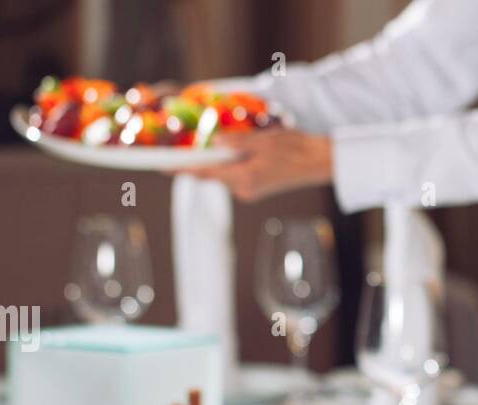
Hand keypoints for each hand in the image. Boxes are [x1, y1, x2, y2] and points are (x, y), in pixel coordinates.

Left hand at [170, 128, 332, 201]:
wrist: (318, 162)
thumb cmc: (295, 149)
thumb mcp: (264, 140)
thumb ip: (237, 142)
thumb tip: (214, 141)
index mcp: (243, 178)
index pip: (204, 173)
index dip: (180, 168)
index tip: (159, 164)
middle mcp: (243, 189)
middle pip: (209, 175)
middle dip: (196, 162)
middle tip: (178, 147)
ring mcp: (249, 191)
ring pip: (221, 175)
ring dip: (216, 161)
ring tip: (216, 143)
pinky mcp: (255, 188)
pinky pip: (233, 175)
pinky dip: (229, 164)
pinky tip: (235, 151)